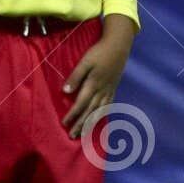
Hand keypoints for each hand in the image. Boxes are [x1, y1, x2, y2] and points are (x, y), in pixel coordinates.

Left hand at [61, 15, 135, 137]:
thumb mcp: (85, 61)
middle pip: (90, 112)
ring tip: (83, 133)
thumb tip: (66, 91)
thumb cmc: (99, 52)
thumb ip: (76, 76)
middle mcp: (102, 91)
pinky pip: (108, 106)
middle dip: (81, 124)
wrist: (118, 46)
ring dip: (90, 123)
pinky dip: (102, 115)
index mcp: (93, 84)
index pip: (81, 104)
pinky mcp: (113, 88)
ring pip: (99, 111)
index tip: (64, 123)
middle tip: (72, 136)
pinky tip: (98, 119)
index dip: (72, 115)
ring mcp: (109, 91)